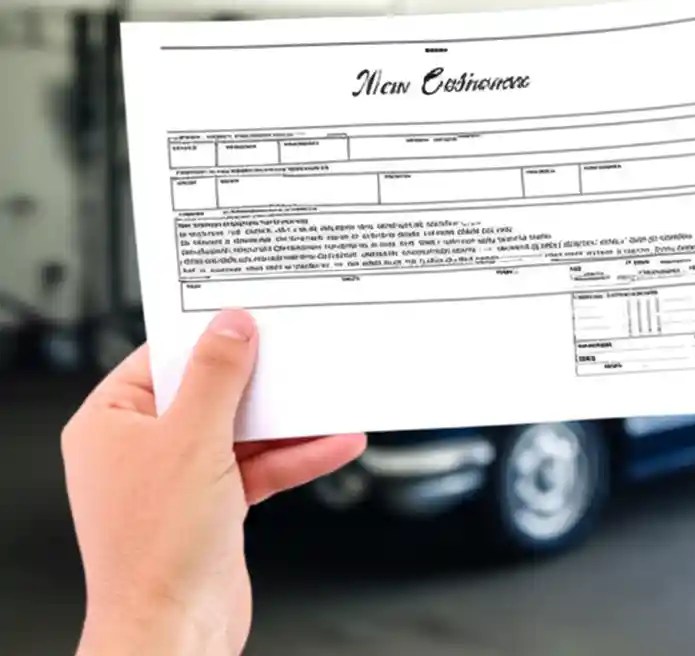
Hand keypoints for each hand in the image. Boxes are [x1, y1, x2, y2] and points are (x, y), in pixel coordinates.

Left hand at [62, 310, 365, 655]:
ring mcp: (179, 478)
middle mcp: (140, 447)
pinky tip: (334, 444)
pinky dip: (297, 457)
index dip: (209, 336)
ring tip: (331, 399)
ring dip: (290, 422)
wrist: (174, 629)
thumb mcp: (193, 440)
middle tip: (298, 355)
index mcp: (110, 422)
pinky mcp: (215, 505)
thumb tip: (231, 328)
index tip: (251, 319)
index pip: (164, 358)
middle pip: (211, 393)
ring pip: (243, 431)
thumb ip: (217, 377)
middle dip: (261, 381)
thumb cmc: (155, 549)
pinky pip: (260, 466)